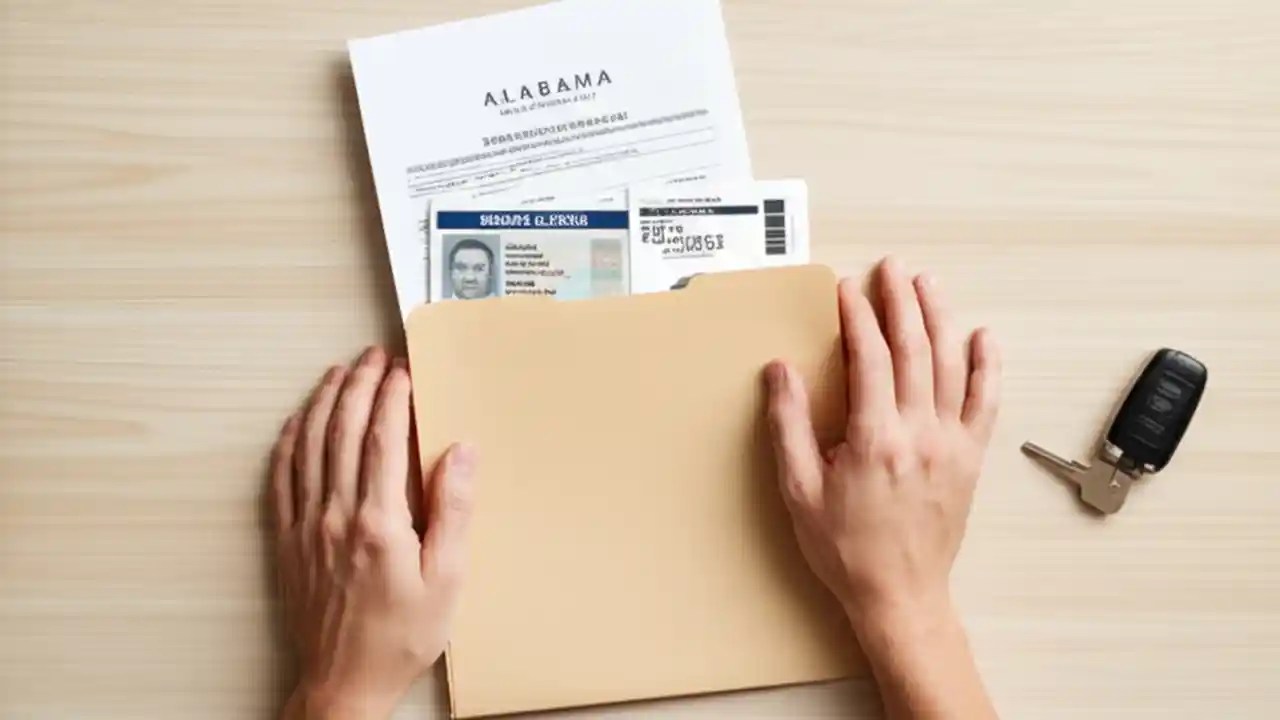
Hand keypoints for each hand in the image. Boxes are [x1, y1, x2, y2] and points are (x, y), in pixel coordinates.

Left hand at [270, 347, 476, 719]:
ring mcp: (307, 527)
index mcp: (380, 523)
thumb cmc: (401, 638)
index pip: (384, 439)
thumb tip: (461, 452)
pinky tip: (299, 422)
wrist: (344, 684)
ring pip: (309, 447)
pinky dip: (289, 442)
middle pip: (344, 432)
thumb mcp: (447, 580)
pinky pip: (282, 479)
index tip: (403, 370)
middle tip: (374, 356)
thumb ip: (452, 511)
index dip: (393, 397)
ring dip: (324, 402)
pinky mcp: (289, 542)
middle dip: (360, 385)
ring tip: (340, 372)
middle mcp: (337, 516)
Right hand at [765, 258, 1000, 630]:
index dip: (858, 316)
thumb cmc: (846, 549)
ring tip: (926, 284)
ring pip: (952, 364)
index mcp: (874, 439)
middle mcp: (919, 433)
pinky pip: (985, 401)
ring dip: (940, 318)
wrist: (899, 594)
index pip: (869, 357)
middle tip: (890, 269)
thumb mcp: (799, 491)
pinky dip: (987, 365)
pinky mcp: (970, 458)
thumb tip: (781, 372)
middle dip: (900, 301)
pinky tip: (982, 337)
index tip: (848, 290)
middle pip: (914, 349)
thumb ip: (790, 426)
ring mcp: (951, 444)